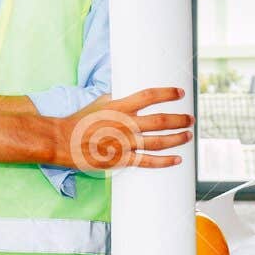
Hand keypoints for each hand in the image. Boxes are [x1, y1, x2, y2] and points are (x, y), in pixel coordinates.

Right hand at [59, 88, 193, 170]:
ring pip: (158, 141)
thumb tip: (131, 95)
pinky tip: (177, 159)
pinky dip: (164, 161)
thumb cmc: (80, 120)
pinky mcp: (122, 160)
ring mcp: (125, 143)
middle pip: (160, 120)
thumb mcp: (100, 102)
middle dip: (178, 119)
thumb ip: (118, 99)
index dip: (167, 94)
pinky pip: (148, 161)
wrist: (63, 141)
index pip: (150, 96)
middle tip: (190, 118)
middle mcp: (125, 124)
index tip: (180, 93)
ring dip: (177, 138)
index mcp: (120, 107)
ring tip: (188, 135)